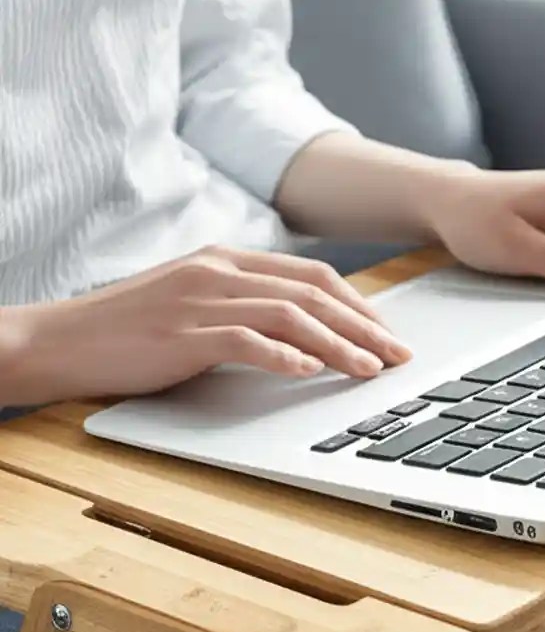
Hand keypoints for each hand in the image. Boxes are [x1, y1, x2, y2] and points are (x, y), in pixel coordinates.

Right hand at [0, 247, 410, 405]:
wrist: (60, 339)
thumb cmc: (132, 328)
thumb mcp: (196, 302)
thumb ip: (247, 305)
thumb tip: (308, 333)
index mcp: (228, 259)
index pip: (313, 276)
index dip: (359, 304)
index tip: (387, 333)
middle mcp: (220, 271)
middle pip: (314, 294)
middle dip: (364, 325)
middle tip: (397, 356)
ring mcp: (201, 300)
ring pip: (290, 315)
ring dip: (339, 344)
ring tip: (369, 369)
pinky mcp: (182, 334)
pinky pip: (245, 340)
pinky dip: (283, 356)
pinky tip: (309, 372)